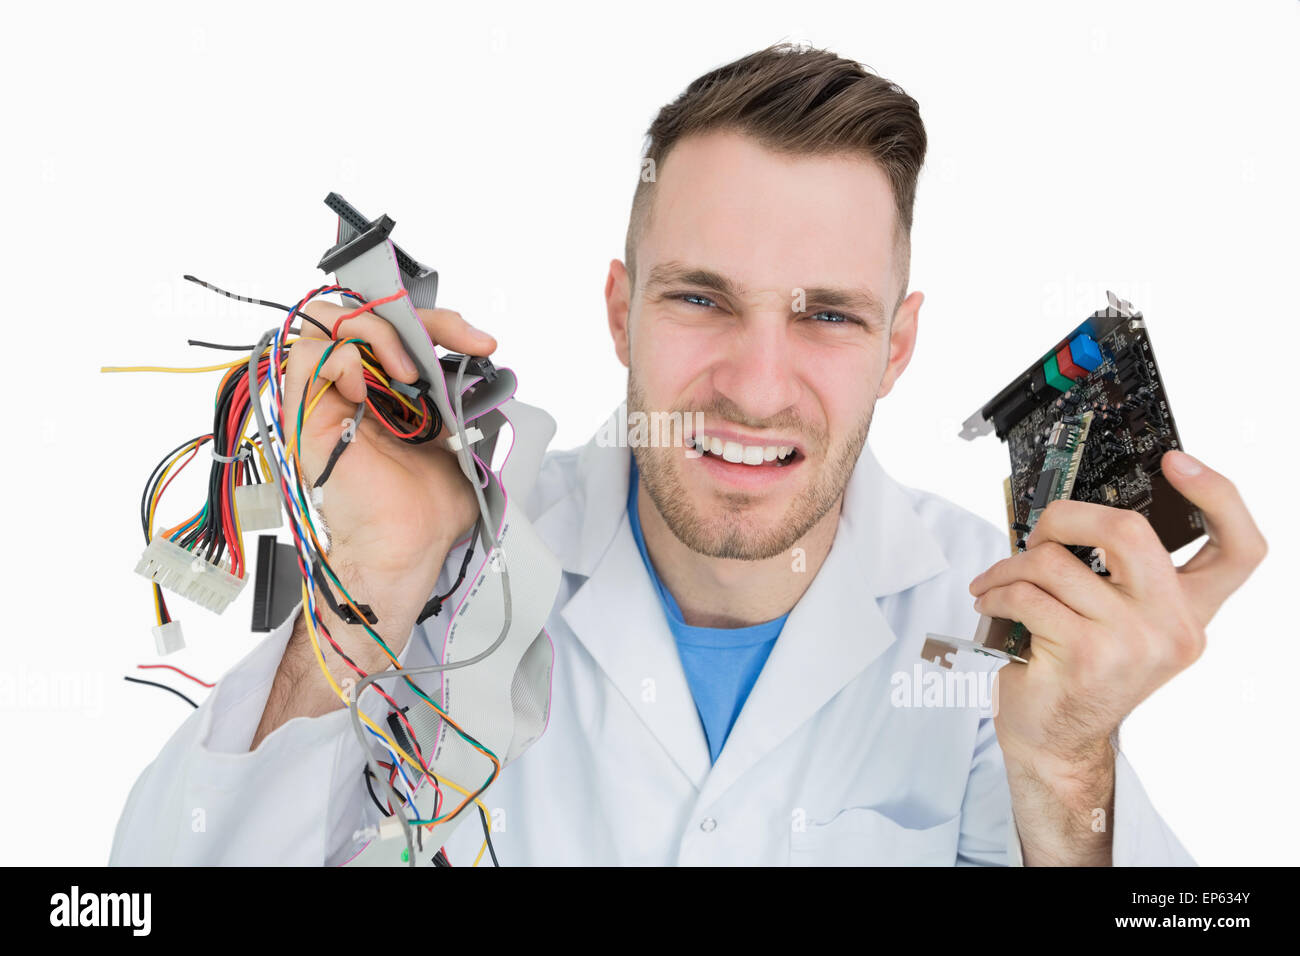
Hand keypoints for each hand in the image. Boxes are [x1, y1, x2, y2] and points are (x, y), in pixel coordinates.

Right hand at [283, 301, 496, 655]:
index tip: (481, 343)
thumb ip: (462, 405)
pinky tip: (366, 388)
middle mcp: (352, 389)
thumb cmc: (424, 512)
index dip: (441, 324)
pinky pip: (308, 357)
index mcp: (386, 392)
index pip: (400, 329)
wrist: (405, 549)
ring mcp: (327, 399)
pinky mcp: (306, 415)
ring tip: (407, 371)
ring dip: (375, 333)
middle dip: (412, 316)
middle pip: (363, 313)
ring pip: (328, 322)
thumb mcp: (461, 445)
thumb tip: (482, 375)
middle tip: (451, 341)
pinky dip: (341, 359)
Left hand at [968, 450, 1265, 861]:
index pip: (1241, 547)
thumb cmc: (1079, 672)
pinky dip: (996, 591)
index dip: (1217, 495)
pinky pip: (1028, 594)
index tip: (1175, 463)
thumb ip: (1119, 572)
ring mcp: (1132, 642)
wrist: (1056, 742)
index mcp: (1191, 611)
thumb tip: (1073, 508)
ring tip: (997, 581)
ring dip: (1011, 564)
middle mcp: (1174, 627)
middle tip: (1040, 532)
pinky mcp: (1084, 655)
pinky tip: (990, 601)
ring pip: (1057, 562)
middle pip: (1129, 530)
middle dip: (1067, 516)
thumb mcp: (1118, 621)